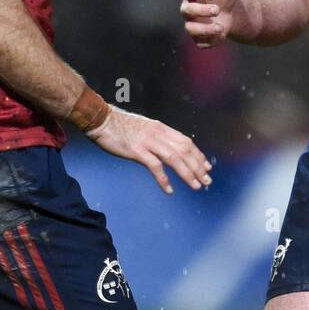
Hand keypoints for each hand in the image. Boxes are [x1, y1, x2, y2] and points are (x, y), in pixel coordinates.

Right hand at [85, 106, 211, 194]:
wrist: (101, 120)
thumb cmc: (119, 126)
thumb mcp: (144, 128)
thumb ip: (156, 137)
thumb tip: (167, 149)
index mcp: (161, 128)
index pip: (186, 142)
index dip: (198, 155)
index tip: (207, 167)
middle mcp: (159, 134)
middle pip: (184, 151)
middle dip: (198, 167)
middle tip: (207, 181)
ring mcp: (148, 142)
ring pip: (175, 159)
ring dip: (187, 174)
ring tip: (196, 186)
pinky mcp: (137, 151)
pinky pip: (155, 166)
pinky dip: (164, 179)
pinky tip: (169, 190)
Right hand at [179, 0, 245, 47]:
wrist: (229, 10)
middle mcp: (188, 9)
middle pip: (188, 11)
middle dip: (201, 11)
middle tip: (218, 10)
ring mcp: (192, 24)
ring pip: (191, 29)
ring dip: (204, 30)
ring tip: (220, 27)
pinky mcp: (199, 38)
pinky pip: (200, 42)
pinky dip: (210, 41)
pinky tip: (221, 36)